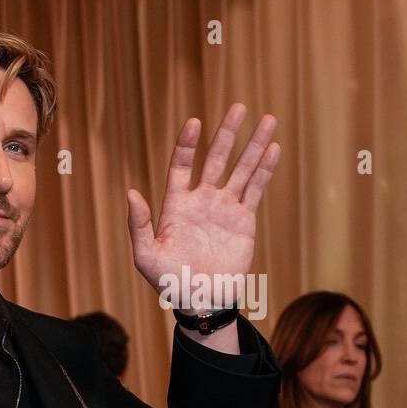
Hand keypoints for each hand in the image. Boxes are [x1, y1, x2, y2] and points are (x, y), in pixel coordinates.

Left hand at [128, 103, 280, 309]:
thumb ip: (138, 225)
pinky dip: (265, 170)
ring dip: (253, 145)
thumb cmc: (169, 281)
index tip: (195, 122)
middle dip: (226, 134)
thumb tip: (132, 192)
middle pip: (215, 159)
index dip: (187, 145)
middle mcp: (201, 201)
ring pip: (240, 169)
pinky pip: (256, 189)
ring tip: (267, 119)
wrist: (202, 301)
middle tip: (239, 107)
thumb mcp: (146, 256)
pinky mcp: (244, 219)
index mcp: (175, 205)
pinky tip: (274, 149)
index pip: (181, 166)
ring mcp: (224, 208)